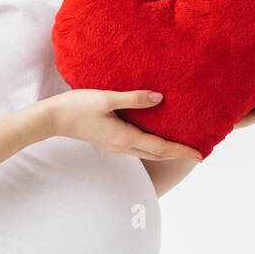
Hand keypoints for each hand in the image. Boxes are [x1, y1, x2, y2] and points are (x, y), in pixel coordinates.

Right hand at [46, 89, 203, 160]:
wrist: (54, 118)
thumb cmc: (78, 106)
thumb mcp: (107, 99)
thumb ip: (133, 98)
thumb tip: (159, 98)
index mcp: (125, 138)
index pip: (161, 148)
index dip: (182, 151)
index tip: (200, 155)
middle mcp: (123, 146)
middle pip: (158, 154)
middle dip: (179, 154)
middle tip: (197, 154)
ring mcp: (116, 146)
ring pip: (148, 152)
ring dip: (167, 151)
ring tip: (181, 146)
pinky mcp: (110, 141)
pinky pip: (139, 147)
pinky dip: (153, 146)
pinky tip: (155, 137)